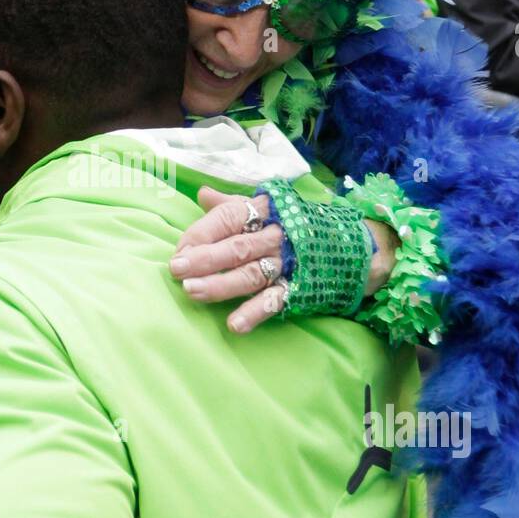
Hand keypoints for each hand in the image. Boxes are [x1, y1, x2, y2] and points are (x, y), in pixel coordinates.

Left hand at [170, 187, 286, 333]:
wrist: (342, 246)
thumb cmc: (287, 225)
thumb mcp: (262, 209)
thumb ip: (229, 205)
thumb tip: (201, 193)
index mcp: (263, 212)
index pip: (227, 218)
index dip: (200, 234)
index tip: (178, 252)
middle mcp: (274, 237)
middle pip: (237, 247)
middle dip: (205, 258)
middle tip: (176, 270)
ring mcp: (287, 264)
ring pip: (251, 275)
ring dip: (221, 285)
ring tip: (193, 292)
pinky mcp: (298, 289)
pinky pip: (275, 300)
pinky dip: (255, 312)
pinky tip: (234, 324)